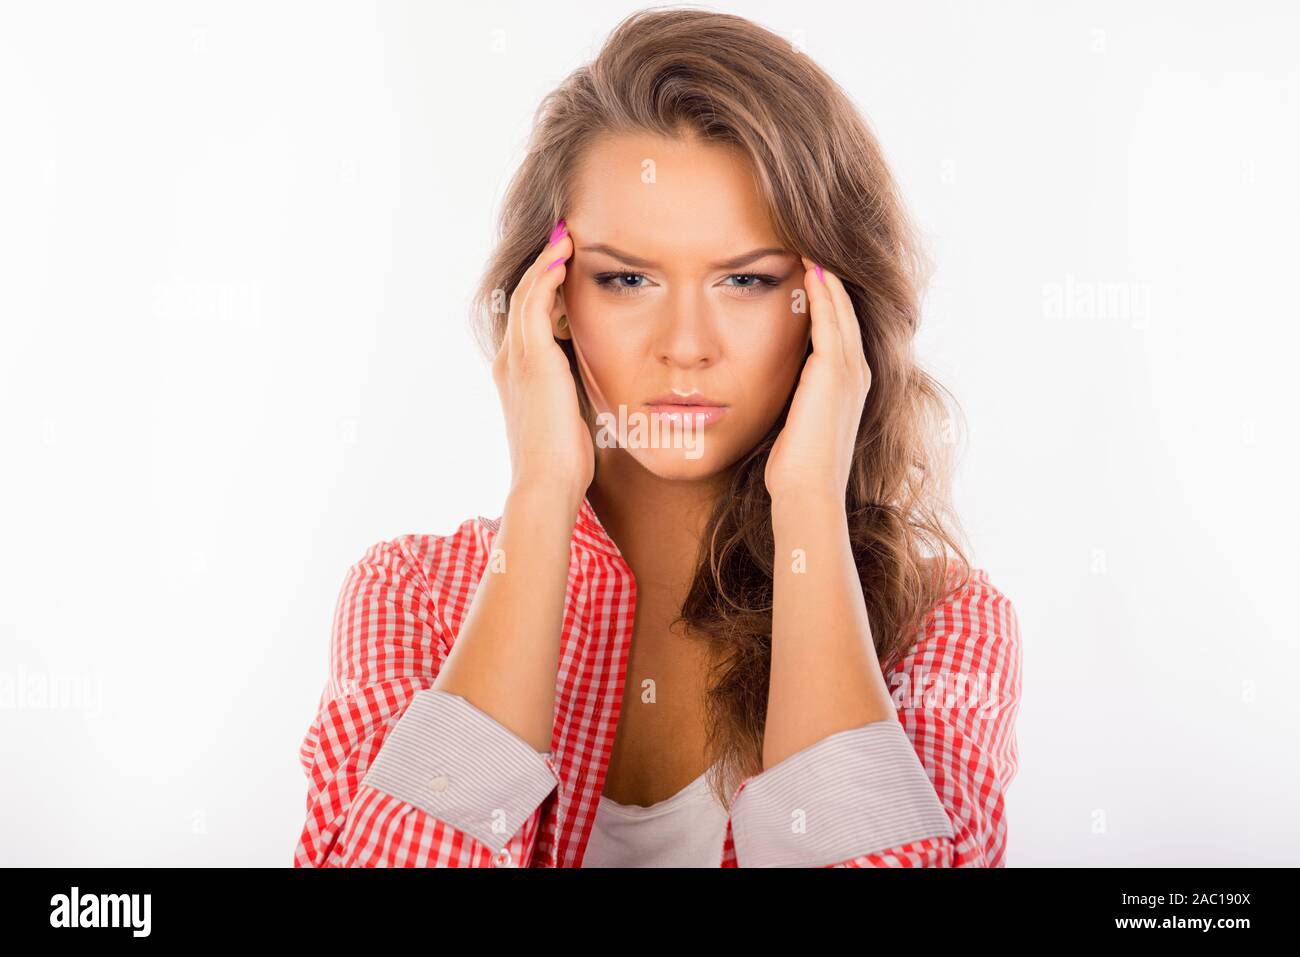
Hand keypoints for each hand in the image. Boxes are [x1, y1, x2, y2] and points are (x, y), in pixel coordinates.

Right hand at [492, 220, 592, 505]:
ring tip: (566, 237)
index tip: (567, 269)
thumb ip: (578, 394)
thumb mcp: (571, 419)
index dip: (546, 292)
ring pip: (527, 293)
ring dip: (547, 262)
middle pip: (523, 299)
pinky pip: (534, 302)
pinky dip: (547, 275)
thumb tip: (603, 383)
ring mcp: (516, 358)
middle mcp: (510, 362)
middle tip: (564, 239)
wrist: (547, 483)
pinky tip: (564, 257)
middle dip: (543, 268)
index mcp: (519, 377)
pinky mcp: (530, 358)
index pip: (530, 321)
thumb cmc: (564, 464)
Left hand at [764, 257, 871, 502]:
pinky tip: (811, 269)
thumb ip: (795, 400)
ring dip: (829, 278)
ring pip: (842, 310)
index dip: (830, 301)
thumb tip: (779, 391)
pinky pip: (830, 320)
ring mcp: (850, 372)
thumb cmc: (796, 469)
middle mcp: (857, 374)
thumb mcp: (798, 425)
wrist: (808, 490)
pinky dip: (824, 292)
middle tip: (816, 247)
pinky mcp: (835, 371)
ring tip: (813, 247)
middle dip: (833, 281)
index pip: (841, 331)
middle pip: (847, 313)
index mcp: (849, 386)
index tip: (813, 274)